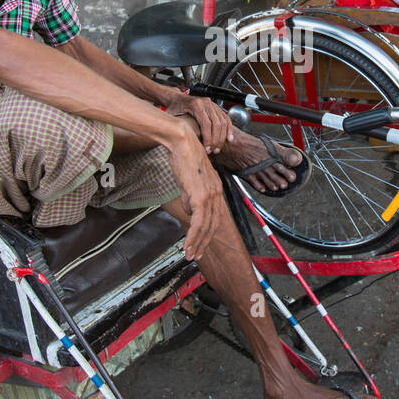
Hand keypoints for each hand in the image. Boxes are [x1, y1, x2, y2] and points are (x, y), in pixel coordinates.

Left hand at [163, 89, 232, 153]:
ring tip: (218, 148)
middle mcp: (206, 103)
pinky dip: (229, 129)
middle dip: (216, 140)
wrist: (176, 98)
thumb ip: (174, 126)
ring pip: (223, 122)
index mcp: (195, 105)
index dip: (208, 138)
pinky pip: (226, 118)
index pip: (206, 124)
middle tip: (213, 151)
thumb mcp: (171, 117)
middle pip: (217, 124)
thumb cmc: (173, 108)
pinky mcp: (216, 107)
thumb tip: (175, 140)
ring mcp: (212, 104)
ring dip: (223, 137)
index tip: (207, 148)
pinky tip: (229, 139)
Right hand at [166, 133, 226, 260]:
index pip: (214, 217)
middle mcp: (216, 193)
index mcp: (215, 189)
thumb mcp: (188, 180)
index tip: (201, 244)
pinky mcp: (201, 196)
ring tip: (189, 255)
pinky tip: (187, 246)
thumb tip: (188, 208)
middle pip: (212, 225)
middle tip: (196, 256)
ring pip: (205, 227)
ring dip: (197, 244)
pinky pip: (198, 222)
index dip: (208, 233)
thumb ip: (190, 195)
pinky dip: (193, 237)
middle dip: (204, 243)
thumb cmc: (183, 157)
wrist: (182, 142)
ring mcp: (210, 195)